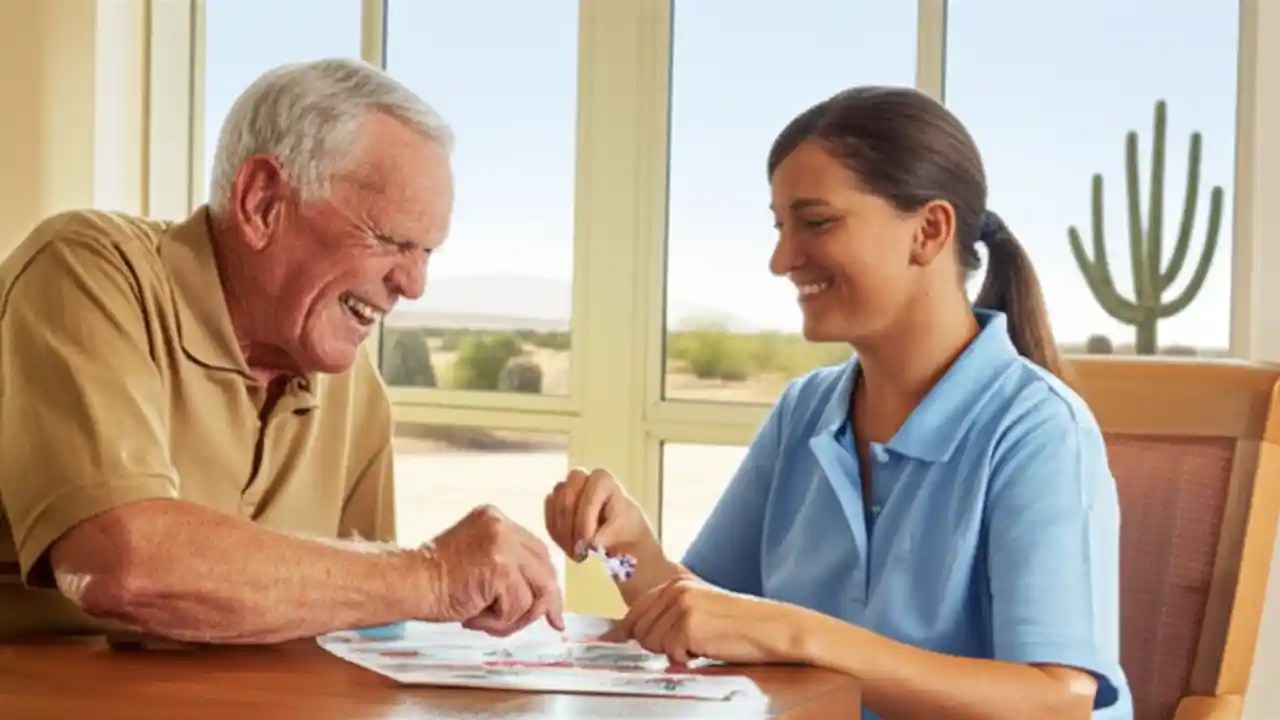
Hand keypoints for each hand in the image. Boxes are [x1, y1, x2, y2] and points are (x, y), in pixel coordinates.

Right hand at [426, 505, 564, 635]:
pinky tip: (474, 619)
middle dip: (546, 601)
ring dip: (514, 618)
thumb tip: (542, 595)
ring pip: (535, 592)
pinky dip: (500, 622)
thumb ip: (507, 566)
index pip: (536, 551)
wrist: (408, 584)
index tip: (553, 606)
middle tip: (552, 622)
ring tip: (485, 621)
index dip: (546, 580)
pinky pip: (519, 605)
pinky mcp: (501, 567)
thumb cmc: (434, 582)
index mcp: (495, 519)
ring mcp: (503, 544)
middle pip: (544, 568)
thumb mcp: (477, 561)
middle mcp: (502, 526)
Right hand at [544, 467, 656, 560]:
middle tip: (581, 552)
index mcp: (603, 479)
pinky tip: (569, 548)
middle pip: (567, 496)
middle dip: (572, 528)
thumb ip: (609, 534)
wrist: (619, 537)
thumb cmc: (625, 531)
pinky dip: (557, 535)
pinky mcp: (555, 502)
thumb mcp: (623, 532)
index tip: (590, 544)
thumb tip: (594, 541)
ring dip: (563, 534)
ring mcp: (566, 489)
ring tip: (577, 555)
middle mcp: (582, 478)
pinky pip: (548, 516)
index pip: (589, 495)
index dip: (586, 521)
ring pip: (554, 506)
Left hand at [602, 576, 797, 665]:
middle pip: (639, 630)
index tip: (611, 644)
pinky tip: (706, 649)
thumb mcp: (699, 609)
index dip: (624, 631)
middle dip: (656, 645)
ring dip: (673, 653)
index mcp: (675, 583)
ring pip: (652, 644)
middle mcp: (675, 589)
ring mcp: (681, 606)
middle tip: (684, 647)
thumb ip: (668, 615)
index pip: (636, 610)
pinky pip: (670, 653)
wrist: (772, 628)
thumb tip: (631, 634)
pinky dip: (686, 659)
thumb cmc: (739, 624)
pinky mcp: (689, 624)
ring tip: (700, 645)